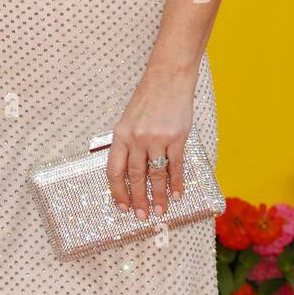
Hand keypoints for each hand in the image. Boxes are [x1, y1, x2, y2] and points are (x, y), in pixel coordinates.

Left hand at [106, 70, 195, 219]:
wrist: (168, 78)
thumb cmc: (148, 99)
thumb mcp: (129, 119)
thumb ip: (128, 144)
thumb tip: (130, 173)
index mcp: (120, 134)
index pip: (114, 170)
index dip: (117, 191)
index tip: (122, 206)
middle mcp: (136, 138)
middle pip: (135, 177)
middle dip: (138, 200)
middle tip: (141, 216)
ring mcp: (156, 139)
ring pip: (156, 175)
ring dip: (159, 196)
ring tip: (161, 211)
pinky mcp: (176, 138)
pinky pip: (175, 166)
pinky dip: (177, 183)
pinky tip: (178, 194)